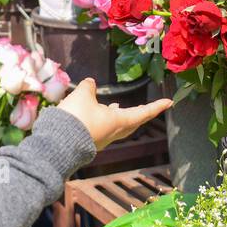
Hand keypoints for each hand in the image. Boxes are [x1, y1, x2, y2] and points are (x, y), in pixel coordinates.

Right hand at [57, 78, 172, 149]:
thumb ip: (89, 87)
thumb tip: (90, 83)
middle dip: (139, 114)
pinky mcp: (89, 141)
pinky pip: (101, 128)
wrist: (57, 143)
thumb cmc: (76, 118)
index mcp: (118, 122)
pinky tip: (94, 112)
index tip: (169, 103)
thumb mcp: (82, 95)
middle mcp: (113, 133)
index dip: (156, 106)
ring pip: (114, 126)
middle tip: (146, 107)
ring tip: (115, 106)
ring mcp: (101, 139)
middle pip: (131, 122)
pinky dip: (102, 118)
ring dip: (117, 115)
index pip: (143, 113)